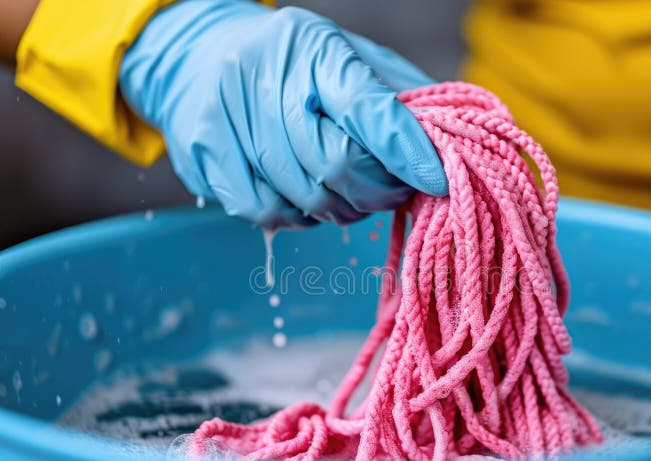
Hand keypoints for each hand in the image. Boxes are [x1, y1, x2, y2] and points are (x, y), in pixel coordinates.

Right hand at [119, 1, 446, 227]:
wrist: (198, 57)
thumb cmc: (293, 65)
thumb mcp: (349, 60)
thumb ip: (397, 98)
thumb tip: (448, 142)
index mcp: (316, 51)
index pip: (369, 108)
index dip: (408, 151)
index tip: (438, 180)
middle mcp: (267, 78)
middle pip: (337, 165)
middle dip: (377, 191)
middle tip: (391, 191)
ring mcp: (228, 116)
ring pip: (304, 197)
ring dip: (340, 208)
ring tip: (348, 192)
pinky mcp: (204, 152)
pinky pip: (265, 212)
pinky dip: (297, 217)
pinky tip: (304, 198)